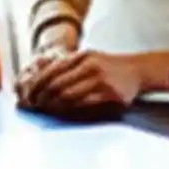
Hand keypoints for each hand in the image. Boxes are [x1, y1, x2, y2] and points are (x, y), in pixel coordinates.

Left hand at [17, 50, 144, 111]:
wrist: (137, 71)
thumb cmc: (109, 67)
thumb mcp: (89, 58)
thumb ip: (68, 65)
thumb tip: (40, 76)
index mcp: (82, 56)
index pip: (52, 70)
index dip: (38, 84)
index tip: (30, 94)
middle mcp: (90, 65)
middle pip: (58, 83)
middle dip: (42, 96)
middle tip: (34, 105)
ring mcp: (101, 80)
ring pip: (69, 95)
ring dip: (54, 105)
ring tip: (46, 110)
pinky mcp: (110, 94)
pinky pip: (84, 104)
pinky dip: (70, 109)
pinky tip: (64, 112)